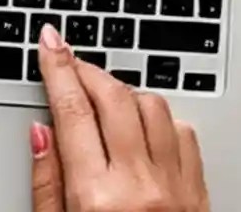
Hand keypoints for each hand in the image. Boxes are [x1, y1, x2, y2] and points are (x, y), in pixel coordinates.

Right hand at [29, 25, 209, 211]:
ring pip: (154, 107)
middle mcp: (139, 186)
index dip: (58, 69)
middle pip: (115, 98)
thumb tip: (42, 133)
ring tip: (106, 100)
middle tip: (71, 62)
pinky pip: (185, 134)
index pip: (72, 112)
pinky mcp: (198, 193)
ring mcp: (175, 187)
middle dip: (89, 71)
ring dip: (126, 94)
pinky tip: (144, 128)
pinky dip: (162, 121)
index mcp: (96, 199)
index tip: (50, 43)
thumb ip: (46, 185)